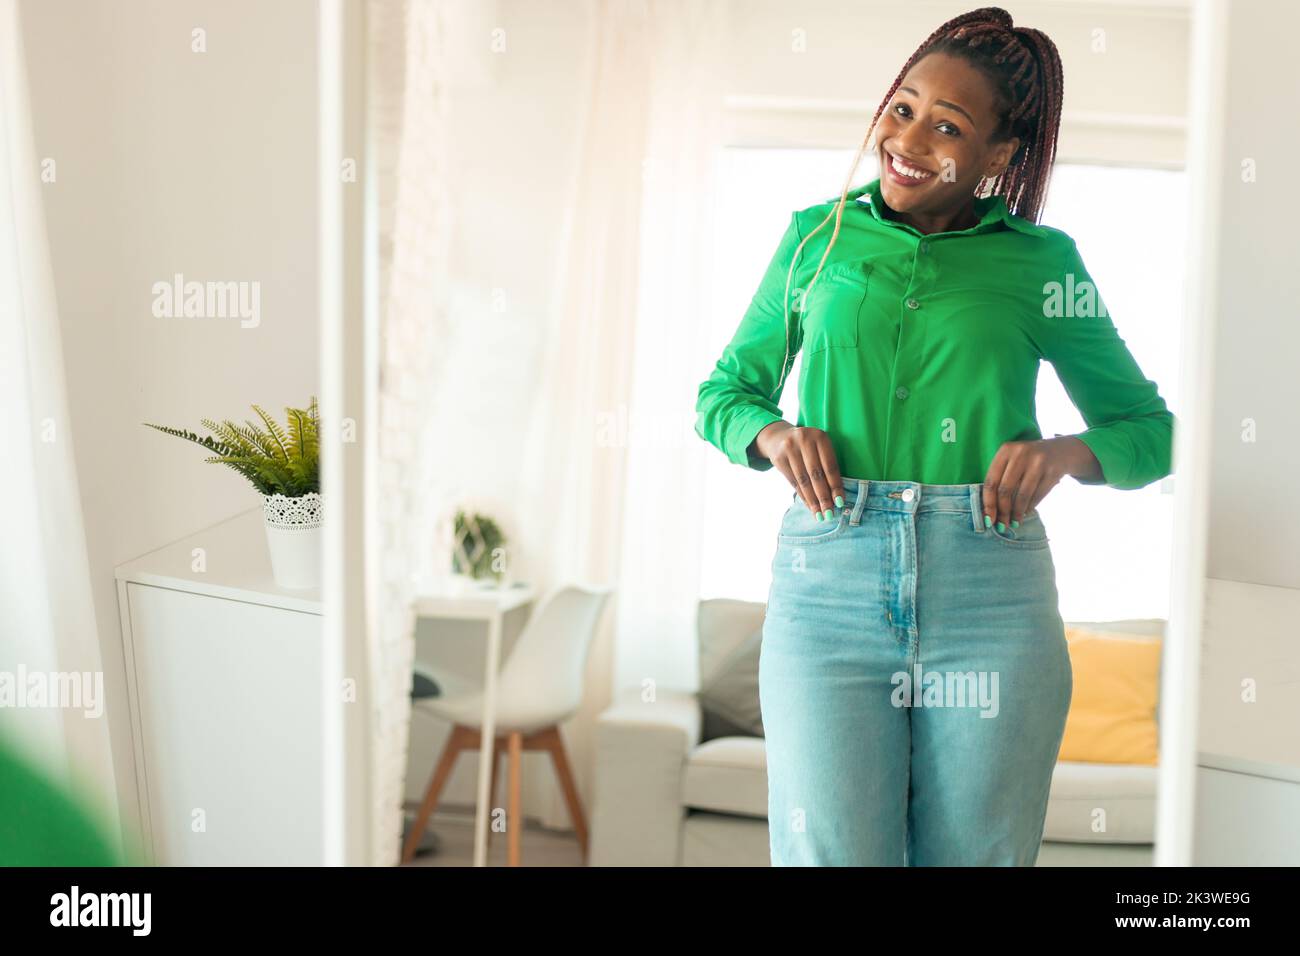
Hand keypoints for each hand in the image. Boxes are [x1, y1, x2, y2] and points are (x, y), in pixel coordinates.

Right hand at [753, 422, 845, 519]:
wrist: (780, 437)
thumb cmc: (808, 447)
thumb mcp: (820, 448)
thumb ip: (827, 466)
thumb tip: (837, 496)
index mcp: (820, 437)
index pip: (830, 466)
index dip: (835, 485)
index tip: (840, 503)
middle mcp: (804, 440)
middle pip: (816, 474)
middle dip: (824, 497)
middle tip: (829, 513)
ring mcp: (789, 448)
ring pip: (804, 480)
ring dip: (813, 500)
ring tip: (819, 514)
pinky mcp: (779, 458)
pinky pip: (793, 482)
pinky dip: (802, 496)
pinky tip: (809, 506)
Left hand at [981, 436, 1097, 530]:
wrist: (1059, 451)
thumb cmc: (1027, 461)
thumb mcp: (1012, 461)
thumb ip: (1000, 479)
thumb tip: (989, 511)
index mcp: (1005, 450)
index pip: (991, 481)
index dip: (988, 503)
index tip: (987, 519)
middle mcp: (1020, 454)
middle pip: (1005, 489)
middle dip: (1002, 511)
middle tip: (1001, 525)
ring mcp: (1038, 462)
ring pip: (1023, 495)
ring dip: (1017, 512)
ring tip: (1014, 522)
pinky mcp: (1052, 471)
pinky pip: (1038, 495)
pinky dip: (1030, 506)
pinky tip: (1025, 512)